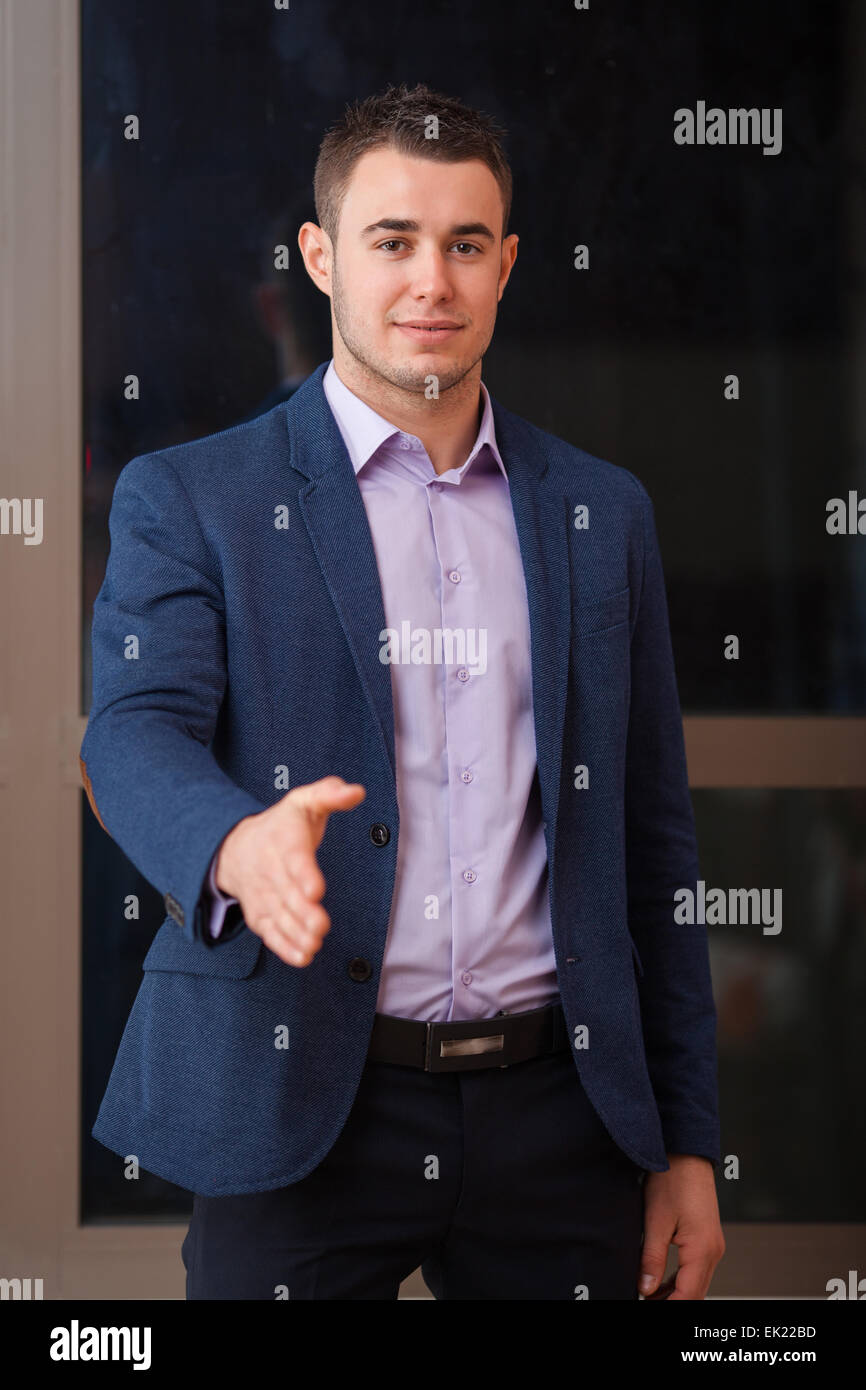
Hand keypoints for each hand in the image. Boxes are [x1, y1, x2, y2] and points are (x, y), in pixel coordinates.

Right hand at [214, 775, 365, 967]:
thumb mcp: (303, 801)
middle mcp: (270, 869)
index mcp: (283, 840)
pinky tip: (302, 957)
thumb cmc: (281, 825)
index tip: (315, 890)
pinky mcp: (260, 914)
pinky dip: (284, 947)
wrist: (233, 847)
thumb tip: (357, 791)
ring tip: (314, 945)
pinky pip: (269, 932)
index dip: (304, 875)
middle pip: (286, 893)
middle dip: (302, 912)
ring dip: (295, 934)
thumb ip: (330, 794)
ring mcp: (263, 894)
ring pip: (278, 916)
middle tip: (320, 926)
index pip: (293, 858)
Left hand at [638, 1154, 724, 1299]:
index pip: (687, 1295)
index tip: (648, 1309)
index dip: (668, 1307)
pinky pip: (697, 1269)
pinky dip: (681, 1280)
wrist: (686, 1153)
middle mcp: (713, 1250)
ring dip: (676, 1294)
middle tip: (648, 1304)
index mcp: (702, 1249)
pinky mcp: (707, 1238)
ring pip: (697, 1283)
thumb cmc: (673, 1179)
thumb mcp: (655, 1221)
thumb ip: (652, 1258)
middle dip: (673, 1303)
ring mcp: (713, 1244)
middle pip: (696, 1294)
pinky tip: (662, 1282)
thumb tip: (646, 1288)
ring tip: (650, 1297)